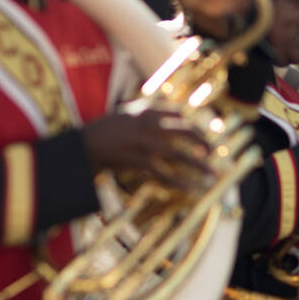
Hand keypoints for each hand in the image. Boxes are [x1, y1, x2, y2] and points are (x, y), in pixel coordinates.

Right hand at [81, 110, 210, 189]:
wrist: (83, 144)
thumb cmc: (104, 131)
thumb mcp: (127, 115)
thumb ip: (147, 114)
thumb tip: (170, 115)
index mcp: (147, 110)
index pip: (179, 113)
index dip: (196, 123)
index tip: (210, 131)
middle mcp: (149, 124)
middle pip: (186, 130)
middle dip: (204, 141)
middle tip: (215, 152)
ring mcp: (144, 142)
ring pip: (179, 154)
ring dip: (198, 165)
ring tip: (212, 175)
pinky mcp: (137, 160)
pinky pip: (163, 174)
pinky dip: (178, 183)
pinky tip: (190, 189)